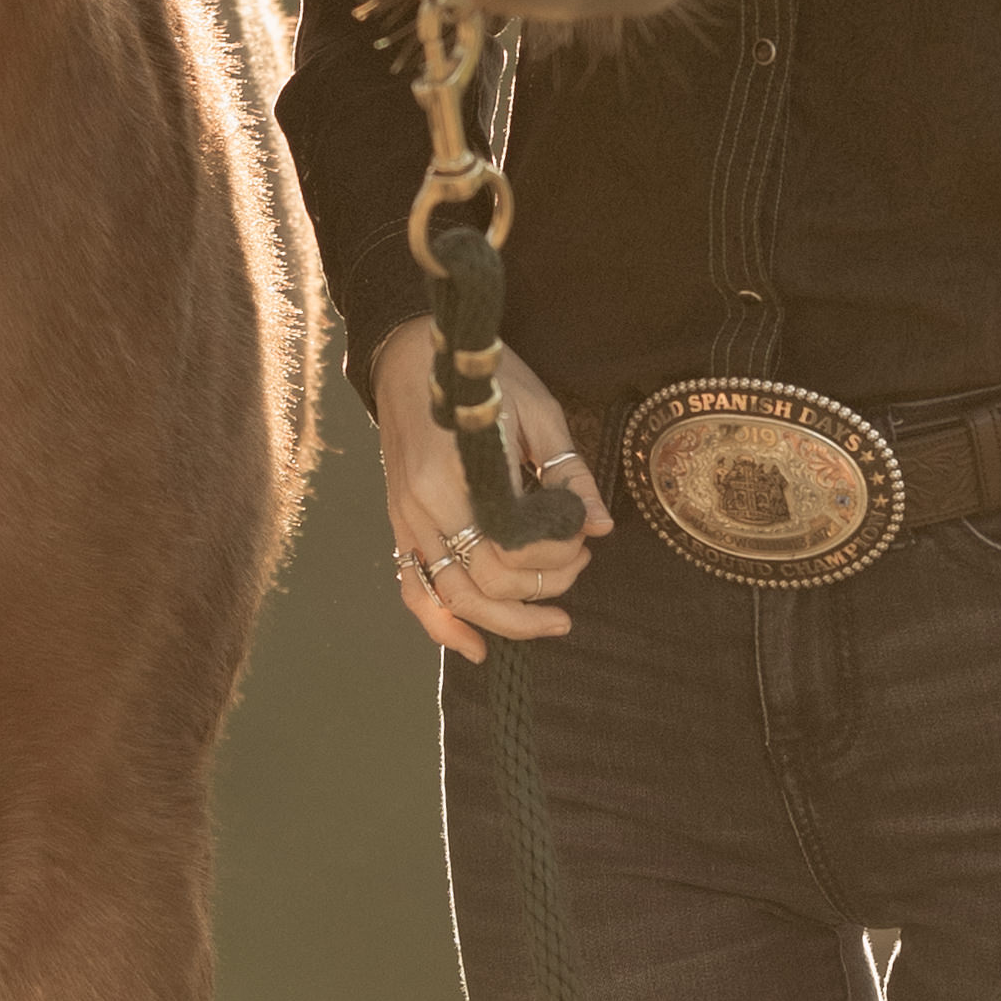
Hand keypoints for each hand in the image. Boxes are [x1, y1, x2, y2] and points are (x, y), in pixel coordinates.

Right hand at [372, 320, 612, 664]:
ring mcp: (406, 519)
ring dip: (505, 621)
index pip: (513, 548)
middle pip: (485, 582)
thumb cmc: (481, 377)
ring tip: (553, 621)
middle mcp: (425, 504)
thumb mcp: (537, 411)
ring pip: (452, 598)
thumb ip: (569, 473)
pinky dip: (440, 625)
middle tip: (579, 568)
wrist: (409, 354)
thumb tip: (601, 527)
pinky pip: (413, 588)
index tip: (584, 539)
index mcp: (460, 472)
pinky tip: (476, 647)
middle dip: (543, 586)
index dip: (557, 556)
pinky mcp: (399, 524)